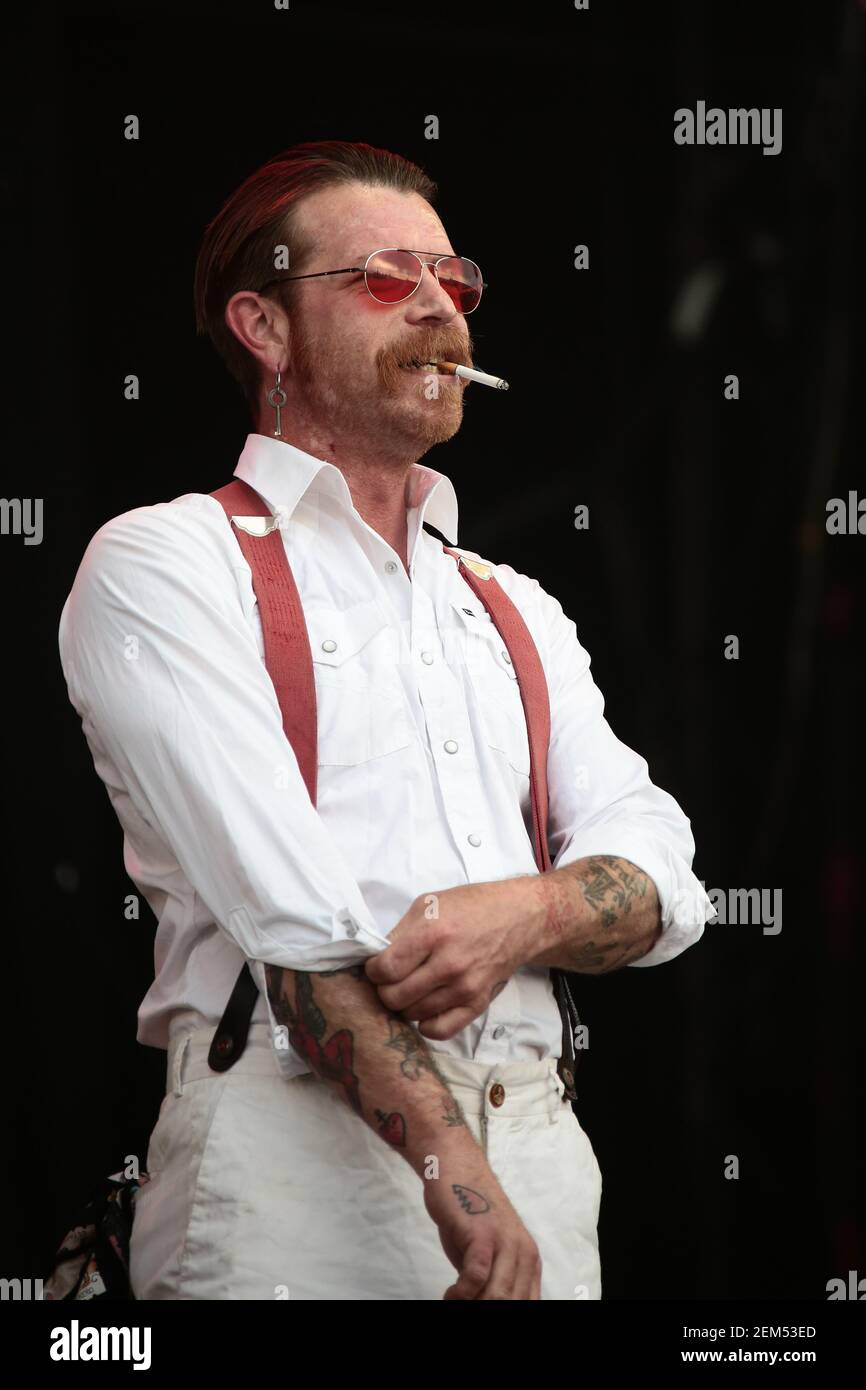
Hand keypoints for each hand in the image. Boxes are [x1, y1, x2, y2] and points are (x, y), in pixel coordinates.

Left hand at [364, 878, 543, 1039]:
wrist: (518, 918)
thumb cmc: (471, 906)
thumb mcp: (428, 904)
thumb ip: (400, 932)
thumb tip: (375, 959)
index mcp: (432, 933)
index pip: (385, 969)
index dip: (373, 970)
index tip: (377, 965)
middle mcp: (448, 964)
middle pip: (394, 997)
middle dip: (385, 989)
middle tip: (392, 978)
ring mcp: (464, 987)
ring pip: (412, 1015)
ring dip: (405, 1004)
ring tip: (411, 987)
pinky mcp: (477, 1003)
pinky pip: (440, 1030)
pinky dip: (426, 1024)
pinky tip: (426, 1007)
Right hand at [423, 1152, 541, 1299]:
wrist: (457, 1168)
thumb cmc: (469, 1212)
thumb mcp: (490, 1252)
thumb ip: (496, 1280)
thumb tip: (490, 1301)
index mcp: (529, 1260)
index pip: (527, 1302)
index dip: (508, 1311)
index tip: (480, 1305)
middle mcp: (524, 1252)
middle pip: (512, 1302)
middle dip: (485, 1308)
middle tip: (465, 1304)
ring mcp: (504, 1242)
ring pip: (498, 1296)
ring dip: (472, 1304)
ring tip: (455, 1300)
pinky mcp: (482, 1235)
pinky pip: (476, 1277)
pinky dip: (461, 1293)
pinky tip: (450, 1294)